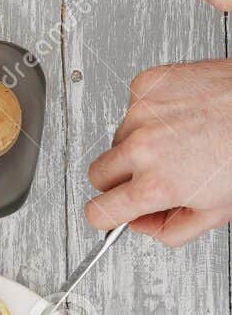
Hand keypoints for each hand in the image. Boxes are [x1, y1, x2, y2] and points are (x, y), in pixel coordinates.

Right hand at [86, 59, 231, 244]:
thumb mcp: (217, 212)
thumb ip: (170, 230)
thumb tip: (144, 225)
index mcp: (156, 184)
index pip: (97, 211)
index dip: (107, 216)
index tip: (113, 212)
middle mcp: (142, 147)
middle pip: (98, 174)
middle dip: (119, 181)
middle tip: (148, 177)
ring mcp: (141, 112)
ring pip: (116, 139)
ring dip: (137, 144)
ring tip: (176, 141)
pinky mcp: (147, 84)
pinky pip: (132, 107)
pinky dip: (150, 114)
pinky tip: (178, 117)